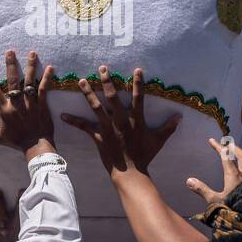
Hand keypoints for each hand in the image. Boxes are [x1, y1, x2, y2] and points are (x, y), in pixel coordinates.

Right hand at [0, 50, 56, 160]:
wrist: (36, 146)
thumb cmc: (17, 141)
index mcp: (5, 110)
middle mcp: (17, 104)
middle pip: (13, 81)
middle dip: (11, 65)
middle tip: (10, 52)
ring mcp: (30, 103)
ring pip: (30, 81)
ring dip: (30, 66)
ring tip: (32, 53)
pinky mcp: (42, 105)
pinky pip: (44, 89)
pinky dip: (47, 78)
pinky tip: (50, 67)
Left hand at [61, 66, 180, 178]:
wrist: (130, 174)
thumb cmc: (144, 156)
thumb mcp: (158, 141)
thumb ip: (168, 128)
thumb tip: (179, 117)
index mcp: (136, 120)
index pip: (139, 98)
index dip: (138, 83)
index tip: (136, 69)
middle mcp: (121, 121)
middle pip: (113, 98)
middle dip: (107, 81)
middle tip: (102, 68)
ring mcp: (109, 128)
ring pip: (97, 107)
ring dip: (88, 93)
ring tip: (81, 81)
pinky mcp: (98, 137)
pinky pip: (84, 127)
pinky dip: (73, 121)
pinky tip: (62, 115)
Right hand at [186, 136, 241, 206]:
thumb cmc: (235, 210)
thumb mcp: (215, 202)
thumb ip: (202, 190)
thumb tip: (189, 181)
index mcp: (234, 175)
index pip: (225, 155)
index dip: (218, 146)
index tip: (211, 140)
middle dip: (234, 148)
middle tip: (226, 144)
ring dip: (241, 157)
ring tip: (235, 156)